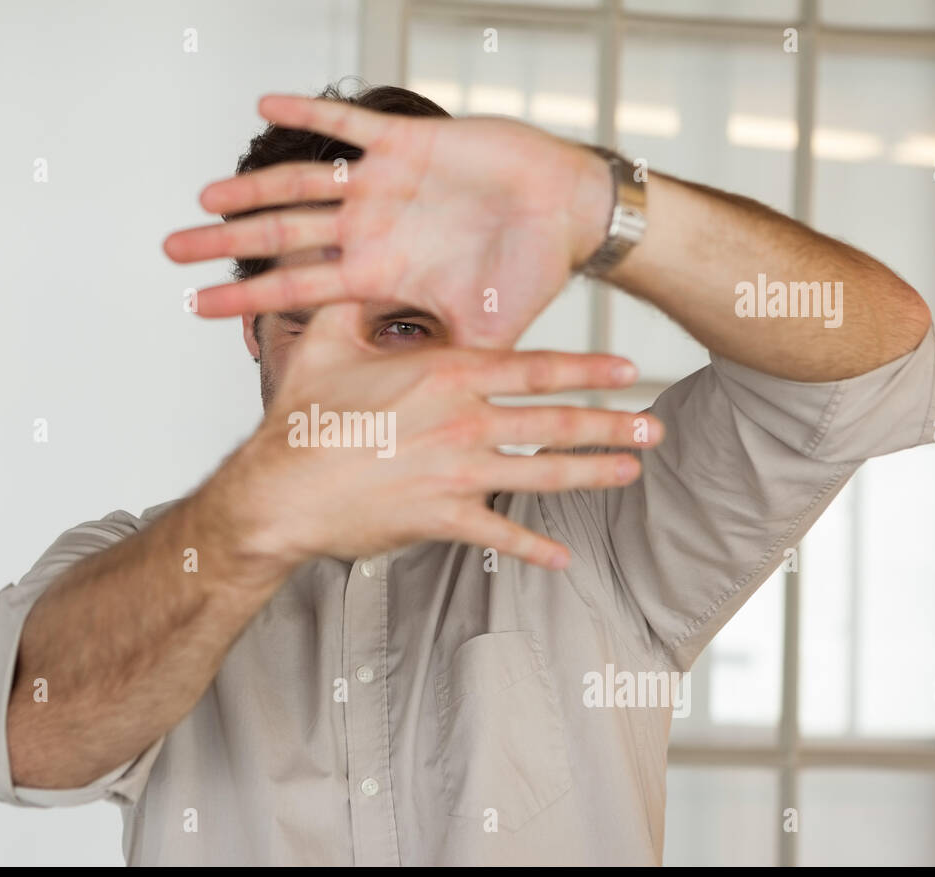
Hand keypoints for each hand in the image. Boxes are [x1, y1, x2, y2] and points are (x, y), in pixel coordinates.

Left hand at [163, 95, 612, 348]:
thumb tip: (416, 427)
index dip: (246, 294)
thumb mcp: (478, 339)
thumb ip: (443, 370)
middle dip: (226, 242)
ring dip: (254, 187)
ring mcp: (383, 186)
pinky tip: (264, 105)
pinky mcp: (409, 143)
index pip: (297, 288)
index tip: (195, 305)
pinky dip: (309, 112)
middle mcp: (369, 229)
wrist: (568, 217)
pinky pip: (350, 124)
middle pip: (282, 233)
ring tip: (206, 195)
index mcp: (378, 272)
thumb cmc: (526, 273)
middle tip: (171, 249)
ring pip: (303, 183)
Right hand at [208, 303, 661, 569]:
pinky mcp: (442, 518)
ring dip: (593, 473)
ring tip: (631, 473)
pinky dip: (532, 549)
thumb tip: (358, 259)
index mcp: (444, 374)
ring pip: (542, 472)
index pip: (534, 367)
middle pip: (554, 421)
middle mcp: (464, 421)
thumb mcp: (325, 340)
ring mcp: (458, 473)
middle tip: (655, 427)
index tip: (626, 368)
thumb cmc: (300, 419)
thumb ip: (354, 298)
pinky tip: (562, 558)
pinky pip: (499, 535)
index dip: (587, 367)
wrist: (279, 491)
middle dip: (612, 423)